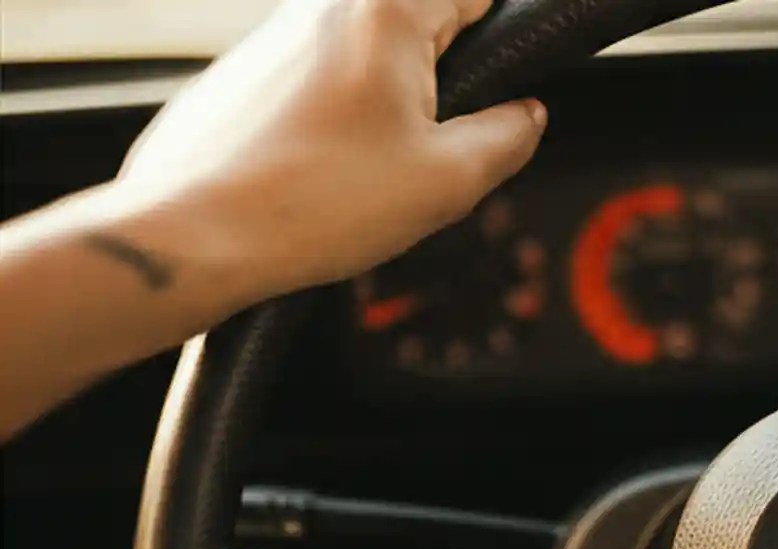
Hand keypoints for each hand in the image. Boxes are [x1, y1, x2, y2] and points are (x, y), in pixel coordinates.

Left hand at [115, 0, 546, 300]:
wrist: (191, 235)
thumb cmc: (313, 204)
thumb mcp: (447, 181)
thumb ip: (506, 137)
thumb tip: (526, 116)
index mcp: (386, 14)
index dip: (499, 47)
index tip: (497, 93)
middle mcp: (323, 7)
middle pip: (416, 27)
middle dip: (435, 88)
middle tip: (426, 154)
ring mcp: (271, 37)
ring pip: (361, 61)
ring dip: (380, 110)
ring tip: (364, 175)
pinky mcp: (237, 74)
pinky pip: (310, 86)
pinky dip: (329, 125)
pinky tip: (318, 178)